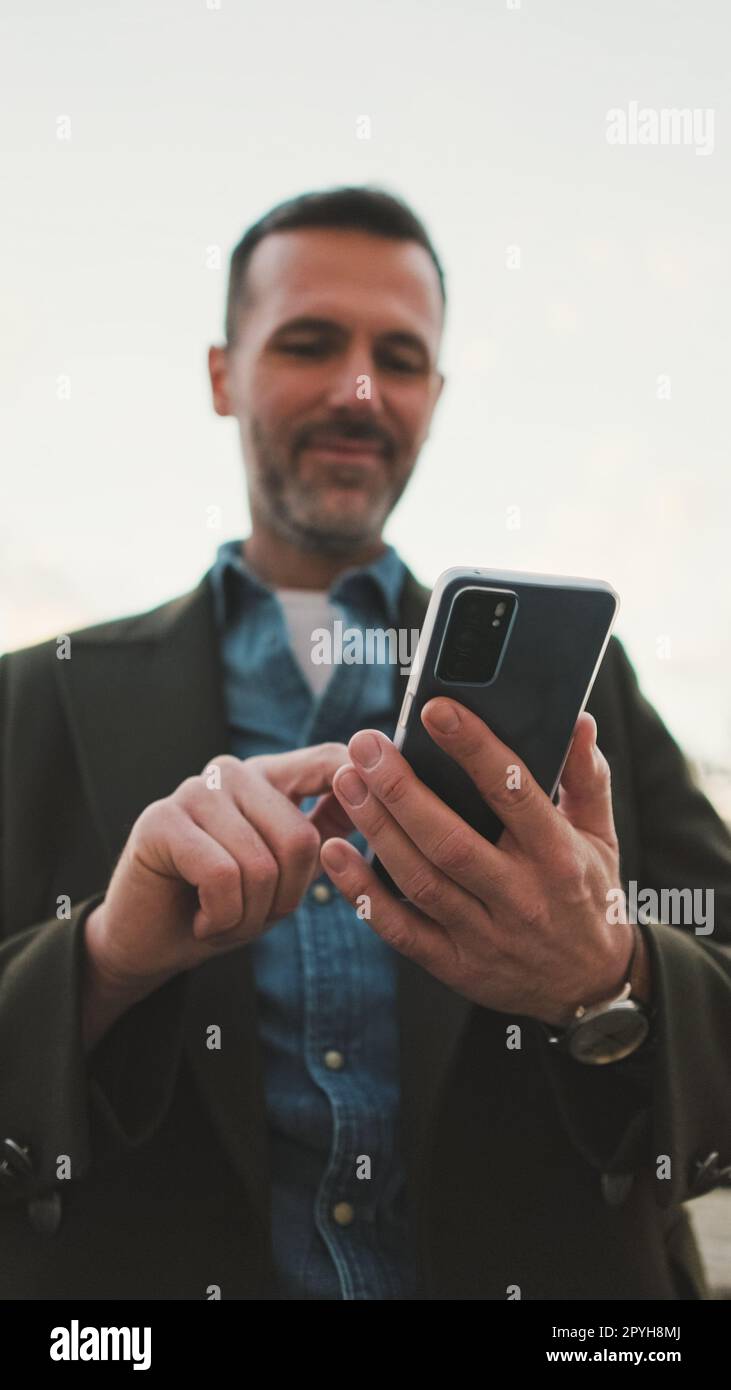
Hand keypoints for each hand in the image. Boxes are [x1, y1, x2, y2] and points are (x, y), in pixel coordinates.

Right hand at [86, 744, 351, 993]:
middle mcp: (234, 773)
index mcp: (270, 779)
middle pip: (301, 838)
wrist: (150, 944)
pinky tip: (200, 919)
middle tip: (251, 913)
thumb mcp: (285, 874)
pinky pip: (223, 877)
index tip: (369, 825)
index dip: (359, 787)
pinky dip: (220, 917)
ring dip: (248, 916)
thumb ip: (322, 830)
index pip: (331, 761)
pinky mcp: (161, 820)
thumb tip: (374, 794)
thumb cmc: (222, 906)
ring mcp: (195, 791)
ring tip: (221, 916)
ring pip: (262, 864)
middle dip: (286, 899)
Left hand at [320, 702, 633, 1027]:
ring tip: (347, 781)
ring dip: (377, 829)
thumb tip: (578, 719)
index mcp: (557, 856)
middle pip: (450, 839)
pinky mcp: (454, 965)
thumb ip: (586, 777)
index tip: (437, 709)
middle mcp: (520, 896)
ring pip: (420, 880)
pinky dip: (362, 892)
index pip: (513, 793)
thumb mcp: (601, 836)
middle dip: (401, 789)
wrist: (589, 988)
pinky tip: (335, 853)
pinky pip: (399, 929)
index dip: (474, 749)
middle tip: (365, 745)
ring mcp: (484, 935)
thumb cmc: (587, 895)